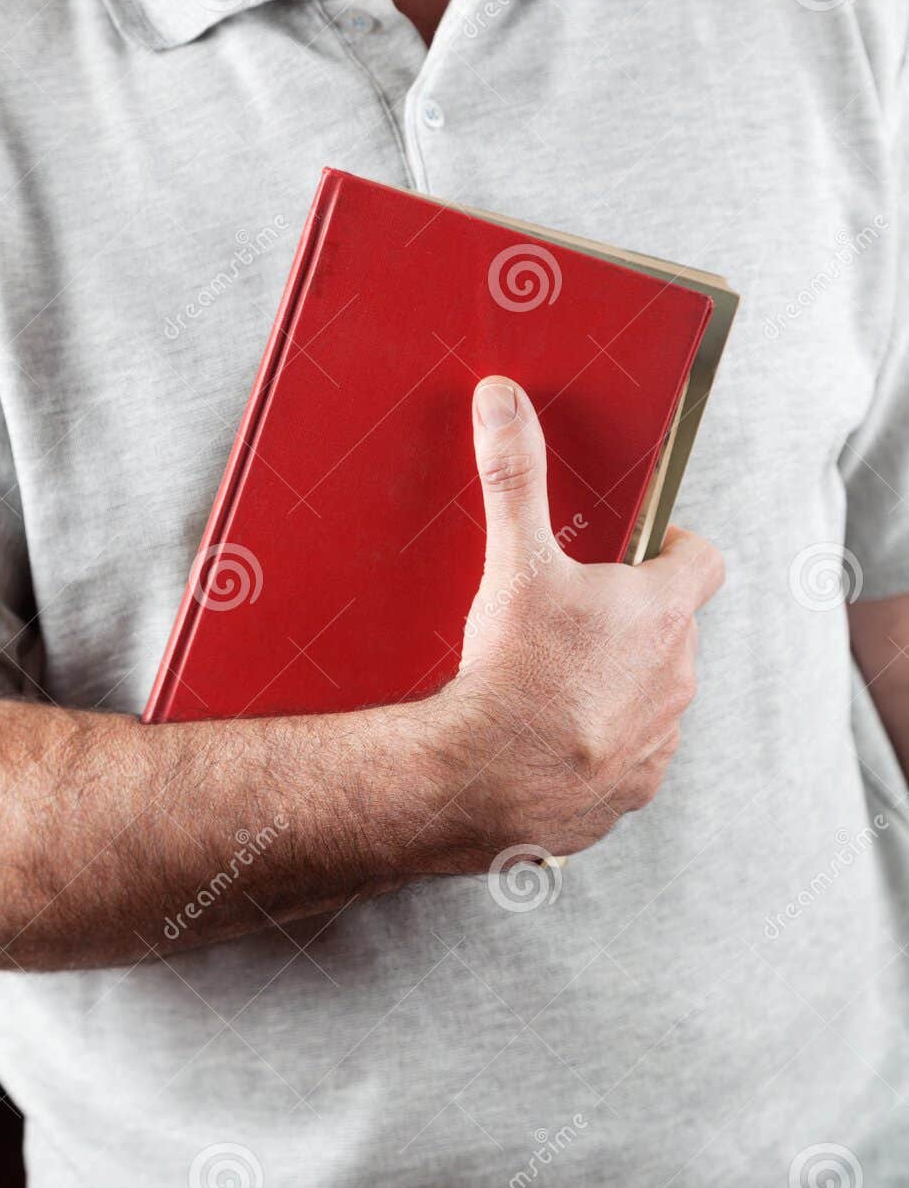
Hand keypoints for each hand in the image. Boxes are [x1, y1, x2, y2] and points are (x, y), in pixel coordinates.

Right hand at [437, 376, 724, 861]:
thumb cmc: (510, 671)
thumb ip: (515, 474)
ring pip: (651, 692)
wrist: (483, 783)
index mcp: (662, 612)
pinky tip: (545, 735)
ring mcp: (659, 739)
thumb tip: (503, 397)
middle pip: (670, 627)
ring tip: (551, 677)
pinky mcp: (632, 790)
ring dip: (616, 681)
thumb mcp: (513, 562)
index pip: (704, 560)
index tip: (635, 549)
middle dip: (630, 618)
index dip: (674, 547)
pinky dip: (597, 742)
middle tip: (567, 613)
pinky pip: (628, 754)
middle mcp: (678, 674)